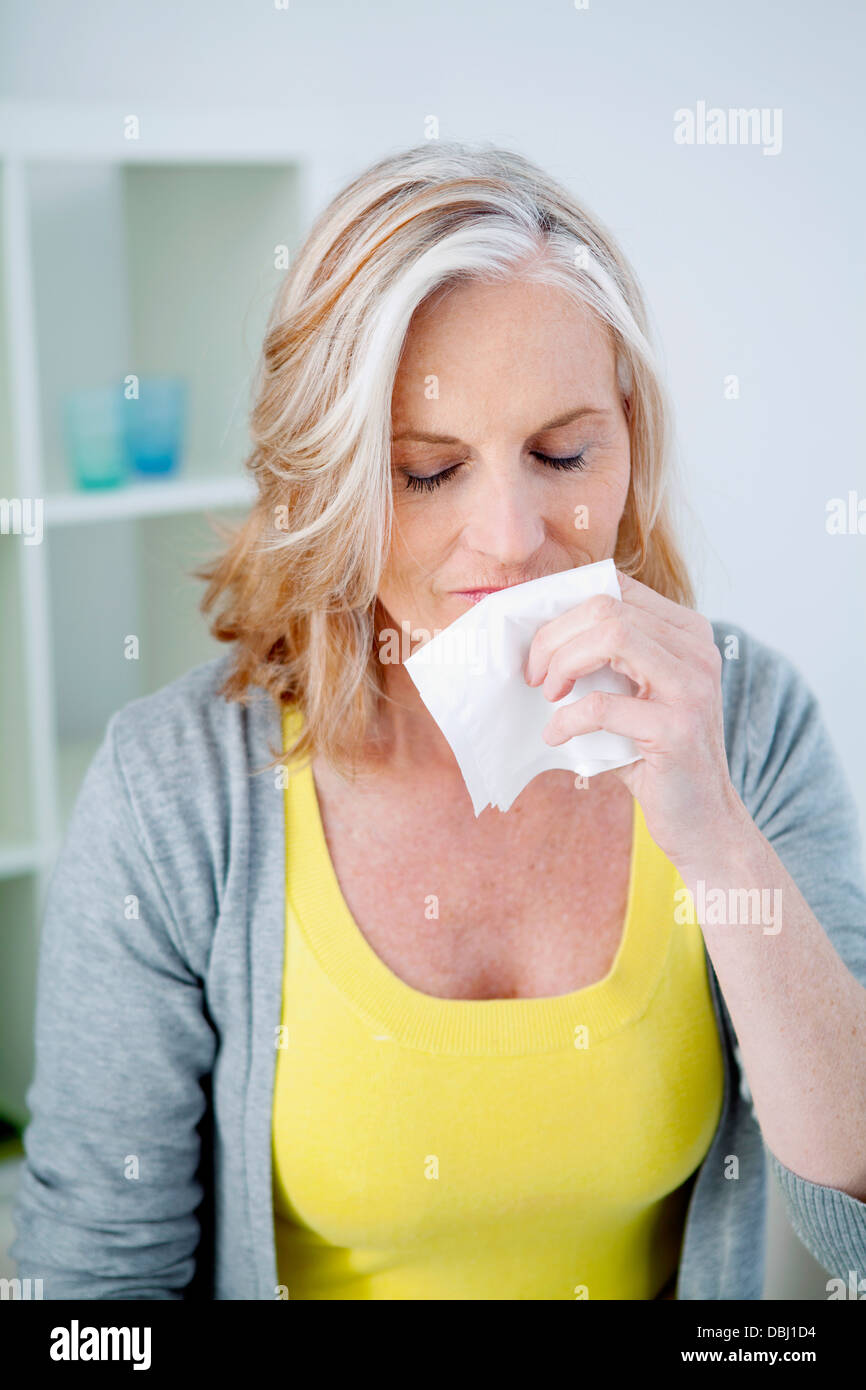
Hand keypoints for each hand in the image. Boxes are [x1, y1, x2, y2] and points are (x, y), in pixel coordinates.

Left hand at [522, 569, 749, 871]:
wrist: (703, 822)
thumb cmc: (655, 757)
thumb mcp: (632, 695)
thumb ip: (602, 660)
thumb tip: (535, 636)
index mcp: (687, 632)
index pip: (616, 586)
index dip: (564, 605)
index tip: (537, 641)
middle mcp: (697, 650)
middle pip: (607, 607)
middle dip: (554, 637)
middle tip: (533, 674)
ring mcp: (692, 687)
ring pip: (611, 636)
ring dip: (562, 664)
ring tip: (547, 695)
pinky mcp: (678, 729)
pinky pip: (603, 705)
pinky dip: (567, 719)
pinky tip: (556, 736)